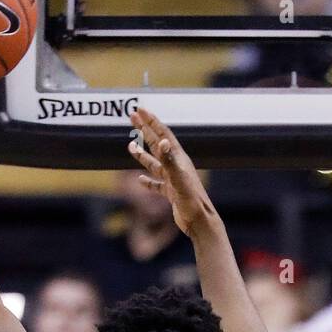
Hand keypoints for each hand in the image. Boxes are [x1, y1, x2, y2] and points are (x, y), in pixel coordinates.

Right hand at [128, 108, 211, 237]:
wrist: (201, 222)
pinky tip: (139, 180)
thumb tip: (162, 141)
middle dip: (144, 130)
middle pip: (157, 144)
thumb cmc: (192, 201)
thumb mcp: (179, 179)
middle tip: (131, 116)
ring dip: (142, 154)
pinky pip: (157, 184)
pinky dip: (148, 181)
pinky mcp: (172, 193)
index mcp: (178, 159)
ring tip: (130, 146)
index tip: (139, 110)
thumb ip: (169, 161)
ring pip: (155, 164)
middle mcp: (176, 167)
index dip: (151, 121)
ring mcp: (174, 180)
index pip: (163, 134)